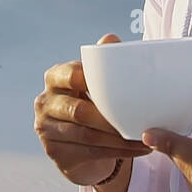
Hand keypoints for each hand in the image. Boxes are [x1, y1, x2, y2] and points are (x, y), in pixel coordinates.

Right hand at [35, 33, 152, 185]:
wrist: (79, 143)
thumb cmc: (92, 104)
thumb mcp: (95, 83)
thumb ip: (102, 61)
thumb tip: (111, 38)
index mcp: (54, 77)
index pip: (72, 75)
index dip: (95, 82)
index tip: (122, 90)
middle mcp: (44, 102)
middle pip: (79, 111)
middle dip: (112, 119)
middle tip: (140, 122)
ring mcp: (45, 129)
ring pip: (87, 135)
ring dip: (120, 140)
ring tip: (146, 138)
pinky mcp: (54, 152)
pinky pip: (90, 153)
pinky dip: (118, 152)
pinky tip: (138, 150)